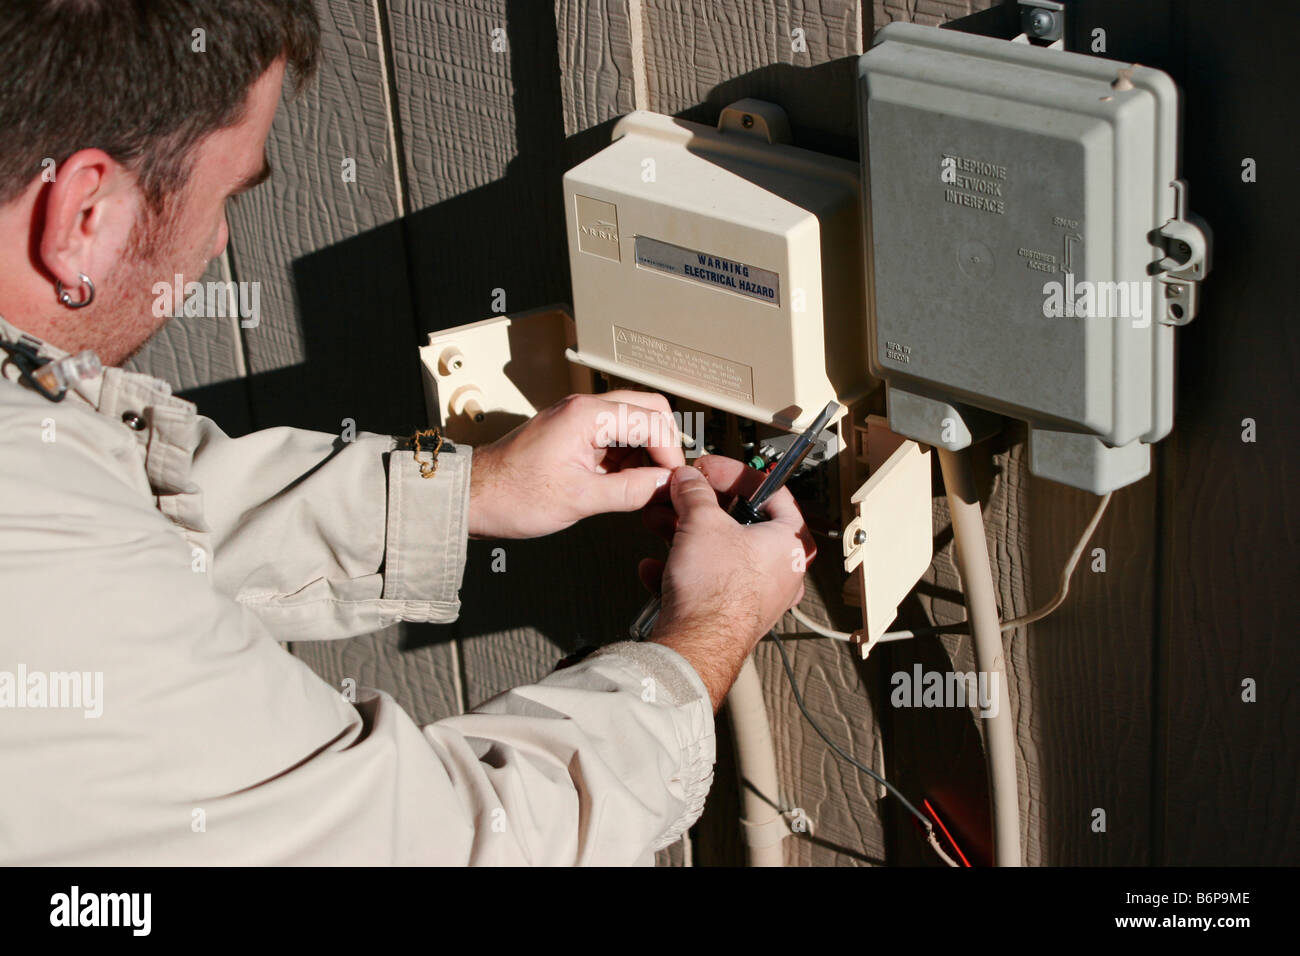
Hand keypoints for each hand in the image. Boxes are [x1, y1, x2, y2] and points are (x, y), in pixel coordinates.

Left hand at [467, 391, 684, 538]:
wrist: (474, 497)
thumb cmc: (511, 495)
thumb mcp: (580, 500)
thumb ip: (630, 491)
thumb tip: (663, 485)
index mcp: (586, 415)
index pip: (652, 420)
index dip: (669, 453)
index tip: (671, 480)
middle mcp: (583, 408)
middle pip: (647, 409)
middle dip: (663, 443)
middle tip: (665, 477)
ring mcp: (576, 418)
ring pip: (632, 422)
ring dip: (644, 450)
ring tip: (643, 486)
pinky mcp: (571, 433)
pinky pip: (612, 436)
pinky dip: (625, 457)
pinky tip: (622, 483)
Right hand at [642, 456, 815, 708]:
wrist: (696, 647)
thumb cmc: (717, 592)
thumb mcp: (702, 521)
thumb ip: (695, 492)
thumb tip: (689, 479)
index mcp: (789, 544)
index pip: (772, 492)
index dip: (735, 474)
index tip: (709, 470)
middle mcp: (780, 572)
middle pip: (739, 524)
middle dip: (698, 508)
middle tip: (679, 498)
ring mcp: (756, 597)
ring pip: (718, 554)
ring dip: (683, 537)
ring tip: (658, 525)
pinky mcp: (730, 616)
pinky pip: (705, 584)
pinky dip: (679, 573)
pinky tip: (655, 569)